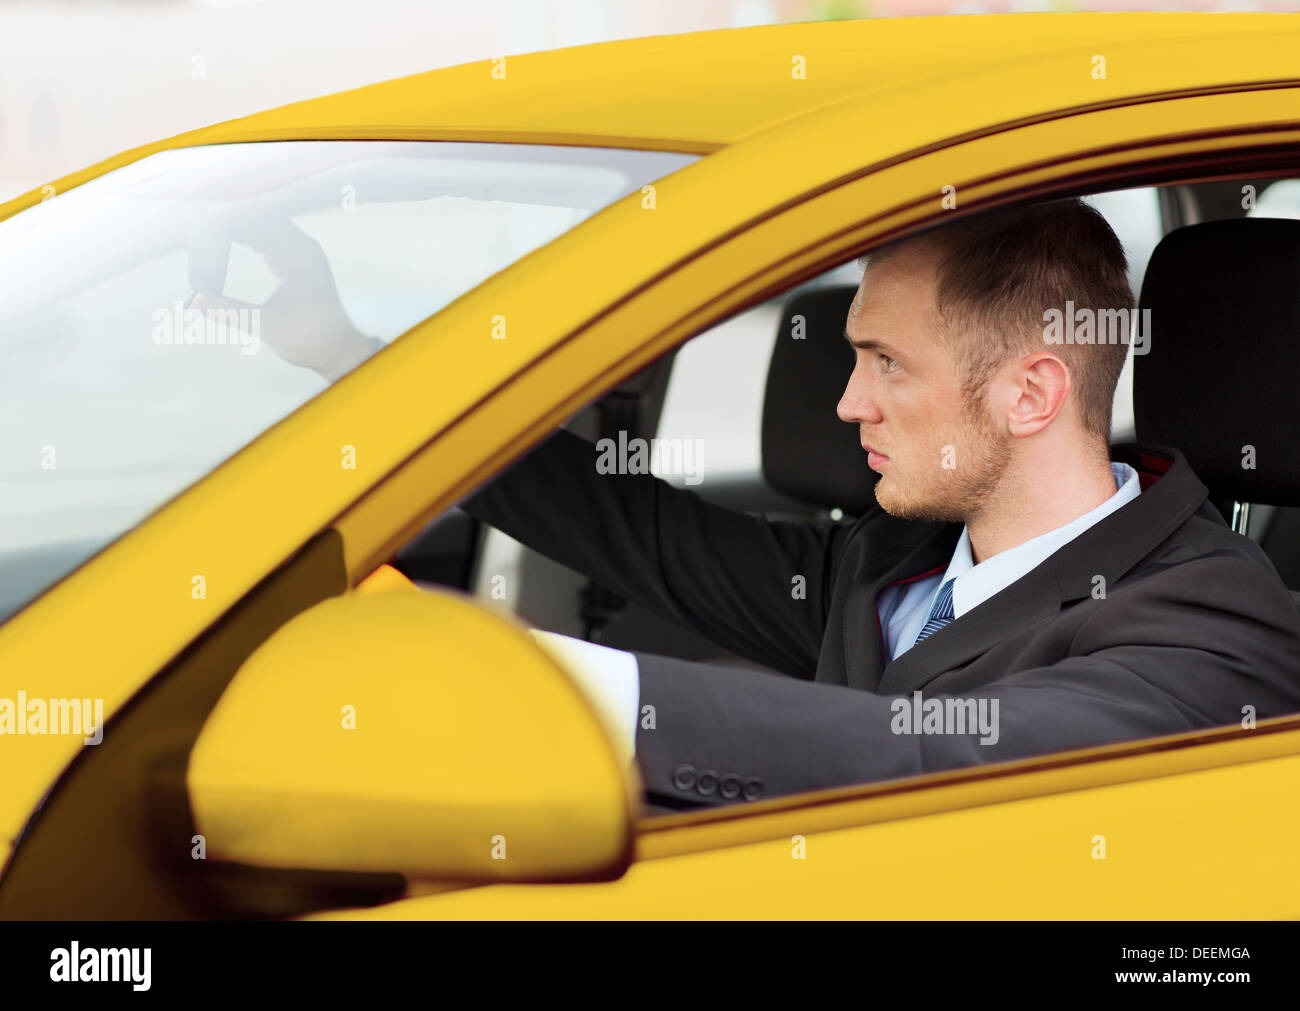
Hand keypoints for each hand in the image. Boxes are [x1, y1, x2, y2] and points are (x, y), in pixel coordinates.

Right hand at [192, 216, 377, 380]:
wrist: (338, 352)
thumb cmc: (311, 340)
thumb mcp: (265, 325)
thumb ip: (227, 310)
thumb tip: (192, 301)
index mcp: (299, 252)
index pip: (259, 218)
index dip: (227, 216)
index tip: (199, 217)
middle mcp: (301, 246)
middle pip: (259, 216)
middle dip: (227, 218)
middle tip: (194, 219)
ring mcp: (299, 254)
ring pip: (262, 227)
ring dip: (235, 228)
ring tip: (203, 228)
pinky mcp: (294, 264)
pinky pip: (266, 241)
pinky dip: (245, 240)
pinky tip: (223, 242)